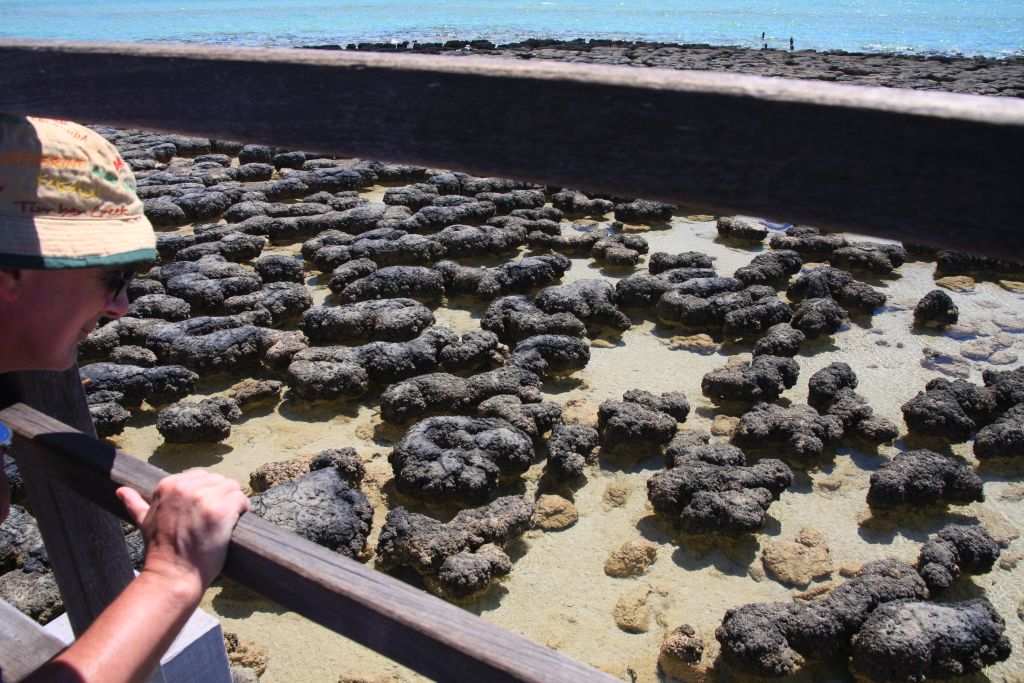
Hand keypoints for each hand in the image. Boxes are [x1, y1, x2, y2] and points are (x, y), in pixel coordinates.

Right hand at [116, 470, 248, 598]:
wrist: (172, 576)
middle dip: (221, 497)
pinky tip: (236, 521)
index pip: (200, 476)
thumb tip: (121, 491)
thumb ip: (135, 503)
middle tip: (216, 519)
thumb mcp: (144, 522)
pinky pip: (241, 499)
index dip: (207, 493)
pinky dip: (243, 509)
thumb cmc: (160, 551)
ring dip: (234, 503)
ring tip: (226, 521)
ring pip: (232, 488)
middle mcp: (186, 487)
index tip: (204, 512)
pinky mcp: (221, 511)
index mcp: (168, 485)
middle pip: (218, 480)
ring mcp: (204, 498)